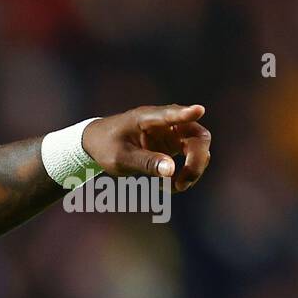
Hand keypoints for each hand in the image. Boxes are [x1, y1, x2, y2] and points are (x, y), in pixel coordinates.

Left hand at [82, 103, 211, 191]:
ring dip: (193, 169)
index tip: (199, 110)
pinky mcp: (173, 145)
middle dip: (197, 160)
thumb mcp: (121, 158)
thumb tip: (171, 170)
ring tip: (175, 187)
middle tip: (183, 183)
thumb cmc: (106, 146)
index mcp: (147, 118)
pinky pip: (190, 158)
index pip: (170, 114)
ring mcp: (172, 133)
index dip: (186, 114)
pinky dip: (184, 174)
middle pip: (197, 136)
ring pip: (198, 148)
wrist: (97, 143)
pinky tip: (168, 186)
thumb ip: (146, 162)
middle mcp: (166, 123)